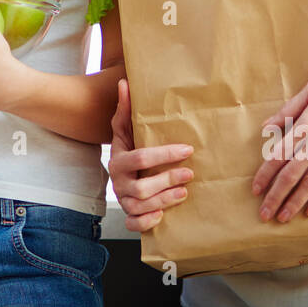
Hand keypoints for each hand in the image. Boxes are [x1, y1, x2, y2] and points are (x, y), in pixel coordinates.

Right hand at [108, 78, 193, 232]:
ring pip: (140, 206)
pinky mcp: (129, 215)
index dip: (164, 155)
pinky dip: (147, 222)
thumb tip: (124, 82)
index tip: (187, 149)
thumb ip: (125, 108)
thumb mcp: (125, 128)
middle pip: (141, 187)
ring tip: (184, 193)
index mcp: (117, 160)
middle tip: (190, 173)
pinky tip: (163, 215)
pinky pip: (133, 224)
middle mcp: (118, 182)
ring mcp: (123, 200)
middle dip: (166, 180)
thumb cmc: (129, 147)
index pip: (140, 158)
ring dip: (164, 200)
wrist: (121, 172)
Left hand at [252, 57, 307, 223]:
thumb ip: (287, 111)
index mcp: (307, 123)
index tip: (254, 189)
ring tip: (283, 217)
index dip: (265, 174)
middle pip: (293, 174)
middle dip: (276, 196)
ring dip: (296, 202)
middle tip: (264, 214)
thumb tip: (265, 128)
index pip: (279, 154)